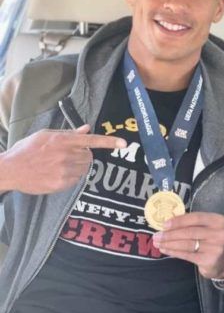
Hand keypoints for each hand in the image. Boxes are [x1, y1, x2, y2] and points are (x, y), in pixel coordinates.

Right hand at [0, 124, 126, 194]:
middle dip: (83, 155)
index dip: (109, 142)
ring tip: (59, 164)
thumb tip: (87, 128)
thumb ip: (68, 133)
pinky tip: (55, 173)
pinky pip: (76, 180)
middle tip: (66, 155)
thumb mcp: (45, 135)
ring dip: (77, 166)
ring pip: (84, 168)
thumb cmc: (27, 150)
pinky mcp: (61, 184)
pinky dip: (71, 177)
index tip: (124, 143)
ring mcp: (64, 171)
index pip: (91, 141)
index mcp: (62, 140)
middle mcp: (66, 155)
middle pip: (89, 156)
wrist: (11, 169)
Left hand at [152, 211, 223, 279]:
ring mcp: (215, 247)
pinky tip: (166, 250)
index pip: (196, 218)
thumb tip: (167, 223)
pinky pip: (187, 254)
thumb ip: (191, 224)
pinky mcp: (209, 260)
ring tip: (158, 243)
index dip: (179, 221)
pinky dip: (174, 252)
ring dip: (170, 243)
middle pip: (190, 232)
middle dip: (170, 234)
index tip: (165, 224)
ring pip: (187, 244)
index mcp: (218, 221)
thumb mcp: (205, 229)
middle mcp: (220, 233)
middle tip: (157, 236)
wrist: (222, 262)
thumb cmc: (209, 241)